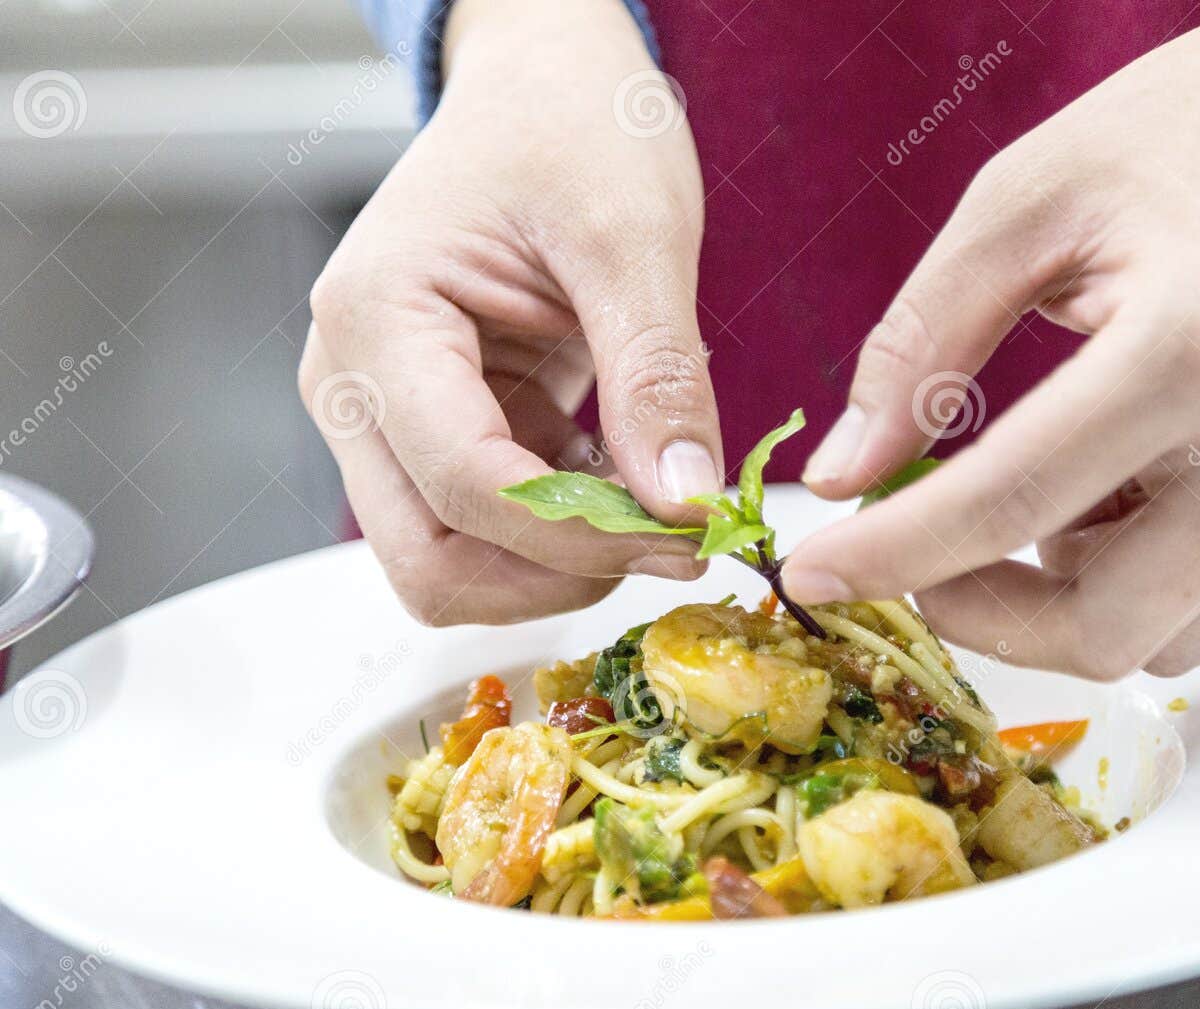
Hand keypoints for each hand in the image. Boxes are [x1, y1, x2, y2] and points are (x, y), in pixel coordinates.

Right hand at [300, 0, 719, 625]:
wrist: (541, 83)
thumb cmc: (570, 124)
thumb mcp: (632, 236)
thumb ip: (655, 376)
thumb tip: (683, 504)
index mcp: (378, 321)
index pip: (465, 484)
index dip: (580, 537)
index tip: (686, 539)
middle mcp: (354, 382)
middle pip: (430, 559)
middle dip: (553, 576)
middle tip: (667, 546)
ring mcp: (385, 412)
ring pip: (452, 559)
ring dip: (557, 563)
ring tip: (654, 506)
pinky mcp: (433, 427)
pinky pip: (488, 523)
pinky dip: (562, 531)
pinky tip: (628, 477)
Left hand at [786, 0, 1199, 677]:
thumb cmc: (1199, 124)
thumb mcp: (1025, 200)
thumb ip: (922, 345)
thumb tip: (845, 471)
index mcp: (1193, 340)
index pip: (1010, 501)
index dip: (890, 556)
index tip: (813, 573)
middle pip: (1107, 627)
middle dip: (988, 616)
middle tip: (926, 560)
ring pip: (1171, 637)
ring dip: (1069, 602)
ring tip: (1036, 498)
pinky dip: (1142, 575)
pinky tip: (1115, 489)